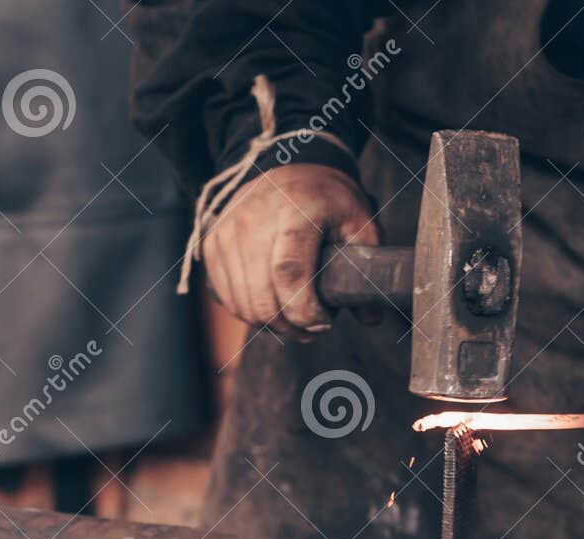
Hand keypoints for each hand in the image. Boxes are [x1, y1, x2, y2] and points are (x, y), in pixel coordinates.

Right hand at [202, 164, 380, 338]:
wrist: (283, 165)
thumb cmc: (323, 197)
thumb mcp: (357, 218)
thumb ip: (367, 264)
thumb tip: (371, 316)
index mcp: (294, 211)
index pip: (289, 273)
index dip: (304, 310)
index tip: (322, 322)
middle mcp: (253, 220)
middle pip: (262, 298)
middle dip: (290, 326)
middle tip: (311, 329)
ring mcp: (227, 233)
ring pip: (242, 304)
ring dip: (269, 324)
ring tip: (292, 317)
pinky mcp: (211, 245)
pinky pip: (225, 297)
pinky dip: (247, 311)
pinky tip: (269, 304)